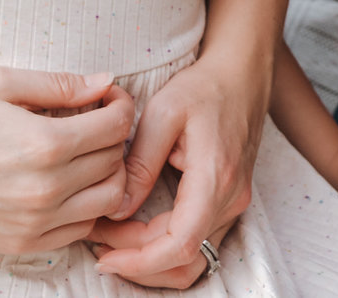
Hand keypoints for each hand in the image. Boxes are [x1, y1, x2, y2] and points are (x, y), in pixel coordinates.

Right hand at [0, 67, 135, 254]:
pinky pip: (81, 229)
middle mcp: (48, 189)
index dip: (121, 105)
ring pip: (109, 201)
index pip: (116, 126)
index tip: (108, 98)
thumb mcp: (1, 83)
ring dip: (108, 174)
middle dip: (114, 136)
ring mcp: (37, 222)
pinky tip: (67, 185)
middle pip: (116, 161)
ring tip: (86, 154)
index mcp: (45, 143)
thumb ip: (59, 84)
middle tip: (96, 121)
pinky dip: (86, 206)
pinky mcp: (24, 244)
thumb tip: (105, 83)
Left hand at [86, 45, 264, 282]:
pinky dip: (162, 248)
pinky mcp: (226, 203)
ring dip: (148, 258)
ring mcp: (232, 205)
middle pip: (182, 260)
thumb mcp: (164, 113)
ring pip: (190, 260)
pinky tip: (133, 231)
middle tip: (96, 240)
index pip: (179, 246)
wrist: (241, 74)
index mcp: (216, 179)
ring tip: (110, 238)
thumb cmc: (203, 87)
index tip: (103, 258)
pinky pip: (196, 242)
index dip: (138, 263)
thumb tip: (118, 209)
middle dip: (134, 259)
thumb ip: (140, 163)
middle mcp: (230, 200)